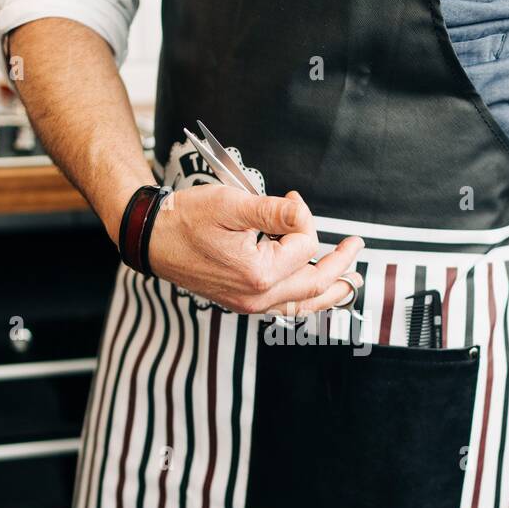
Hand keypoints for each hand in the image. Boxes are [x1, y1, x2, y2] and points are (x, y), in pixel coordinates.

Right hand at [146, 185, 363, 314]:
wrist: (151, 239)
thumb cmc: (185, 219)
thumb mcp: (231, 205)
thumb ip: (273, 211)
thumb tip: (302, 212)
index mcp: (257, 273)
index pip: (303, 246)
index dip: (303, 220)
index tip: (291, 201)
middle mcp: (256, 297)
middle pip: (315, 285)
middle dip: (340, 265)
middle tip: (357, 247)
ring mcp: (249, 304)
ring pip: (303, 303)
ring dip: (331, 291)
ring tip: (352, 282)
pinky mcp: (242, 303)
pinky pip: (286, 307)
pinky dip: (307, 299)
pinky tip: (317, 293)